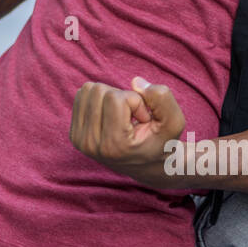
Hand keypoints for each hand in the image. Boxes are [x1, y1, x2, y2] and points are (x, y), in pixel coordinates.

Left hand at [69, 77, 186, 178]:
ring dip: (110, 97)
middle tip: (132, 118)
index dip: (135, 101)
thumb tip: (134, 81)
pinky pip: (81, 95)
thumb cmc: (161, 141)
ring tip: (121, 117)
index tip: (143, 120)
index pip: (116, 98)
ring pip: (89, 89)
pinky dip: (99, 99)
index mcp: (114, 145)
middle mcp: (92, 145)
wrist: (147, 165)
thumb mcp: (174, 122)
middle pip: (99, 91)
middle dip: (121, 97)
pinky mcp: (74, 134)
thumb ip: (162, 98)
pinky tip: (110, 117)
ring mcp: (80, 141)